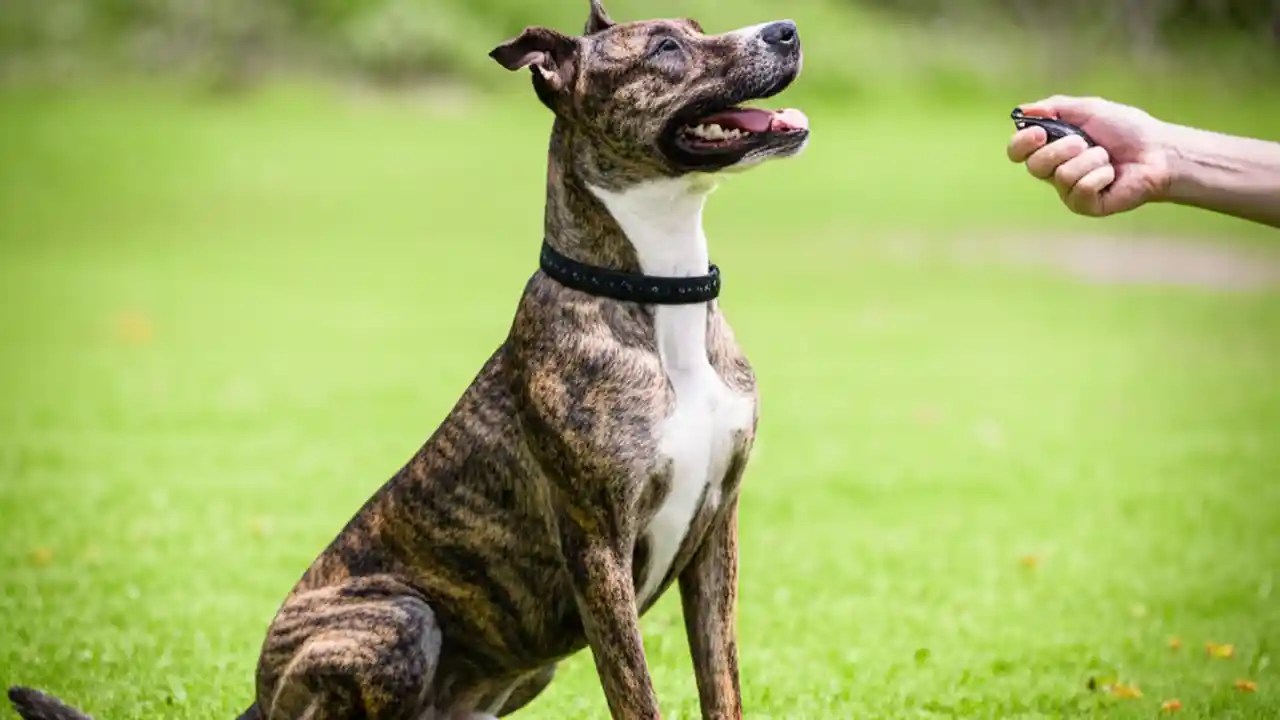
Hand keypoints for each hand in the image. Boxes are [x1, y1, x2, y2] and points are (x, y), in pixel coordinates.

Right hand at [1006, 96, 1176, 216]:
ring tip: (1107, 158)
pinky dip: (1100, 175)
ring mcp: (1068, 191)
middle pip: (1034, 165)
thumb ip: (1055, 108)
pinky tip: (1113, 175)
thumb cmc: (1126, 130)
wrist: (1157, 151)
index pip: (1018, 152)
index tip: (1039, 133)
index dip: (1021, 144)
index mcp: (1051, 148)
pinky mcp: (1084, 205)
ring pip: (1061, 175)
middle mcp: (1055, 172)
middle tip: (1084, 143)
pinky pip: (1080, 189)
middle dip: (1061, 149)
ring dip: (1090, 160)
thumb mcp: (1089, 110)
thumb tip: (1022, 110)